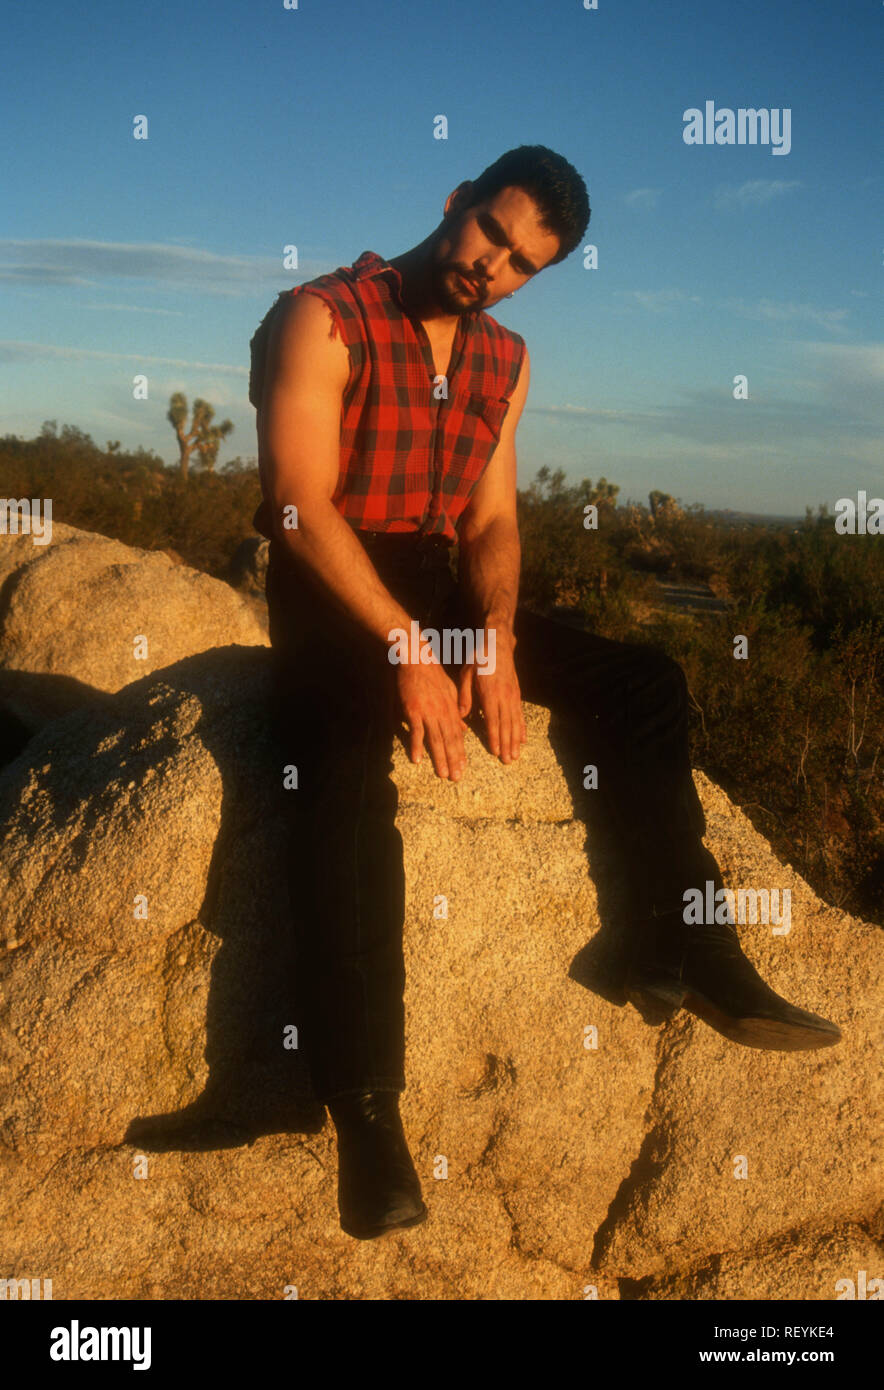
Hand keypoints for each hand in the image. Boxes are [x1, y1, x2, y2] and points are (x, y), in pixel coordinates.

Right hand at [395, 657, 468, 780]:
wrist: (417, 659)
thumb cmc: (433, 675)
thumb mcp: (450, 691)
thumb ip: (457, 711)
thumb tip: (464, 728)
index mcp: (451, 709)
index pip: (458, 735)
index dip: (460, 753)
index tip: (463, 768)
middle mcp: (442, 713)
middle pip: (449, 741)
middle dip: (453, 760)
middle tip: (455, 778)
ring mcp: (428, 712)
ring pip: (435, 739)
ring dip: (439, 758)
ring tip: (442, 774)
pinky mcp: (413, 710)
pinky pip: (416, 731)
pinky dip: (416, 746)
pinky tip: (417, 760)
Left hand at [457, 630, 526, 763]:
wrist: (498, 643)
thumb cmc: (479, 658)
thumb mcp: (466, 673)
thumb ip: (465, 695)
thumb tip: (462, 716)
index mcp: (490, 692)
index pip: (493, 719)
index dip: (495, 737)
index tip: (495, 752)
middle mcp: (504, 696)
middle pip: (507, 725)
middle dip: (507, 744)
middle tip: (508, 761)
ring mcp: (513, 695)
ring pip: (515, 722)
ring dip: (515, 741)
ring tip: (515, 756)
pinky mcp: (517, 694)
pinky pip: (520, 715)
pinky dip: (522, 728)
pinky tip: (523, 740)